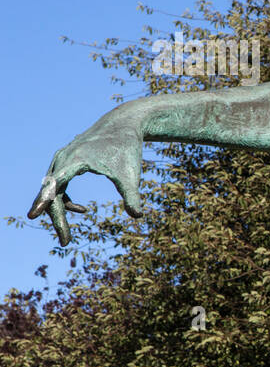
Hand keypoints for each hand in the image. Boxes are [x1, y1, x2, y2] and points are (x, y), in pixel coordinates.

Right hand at [27, 109, 144, 244]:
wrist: (123, 125)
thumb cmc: (128, 148)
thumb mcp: (131, 173)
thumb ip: (132, 195)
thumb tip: (137, 216)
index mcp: (76, 160)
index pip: (56, 184)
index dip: (45, 200)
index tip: (34, 215)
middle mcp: (63, 158)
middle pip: (51, 192)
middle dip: (56, 218)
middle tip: (66, 241)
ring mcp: (61, 159)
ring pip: (52, 190)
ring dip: (58, 212)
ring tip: (66, 236)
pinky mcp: (65, 161)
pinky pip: (58, 184)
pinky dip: (66, 200)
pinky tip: (84, 210)